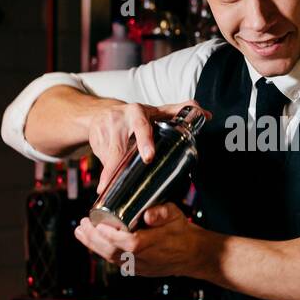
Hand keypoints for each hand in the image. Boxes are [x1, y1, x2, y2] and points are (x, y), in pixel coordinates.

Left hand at [74, 203, 217, 280]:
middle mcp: (144, 259)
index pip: (129, 242)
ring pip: (111, 258)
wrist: (193, 254)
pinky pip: (115, 261)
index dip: (111, 234)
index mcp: (154, 245)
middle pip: (113, 252)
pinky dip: (101, 251)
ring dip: (93, 246)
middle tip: (82, 224)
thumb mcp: (176, 215)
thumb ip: (162, 212)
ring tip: (81, 232)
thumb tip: (148, 214)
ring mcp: (139, 267)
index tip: (96, 223)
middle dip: (93, 239)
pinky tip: (92, 242)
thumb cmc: (183, 232)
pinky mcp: (136, 270)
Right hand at [89, 100, 209, 195]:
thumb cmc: (136, 115)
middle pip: (118, 148)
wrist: (101, 112)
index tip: (148, 157)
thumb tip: (206, 115)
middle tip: (111, 185)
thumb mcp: (156, 112)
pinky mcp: (93, 140)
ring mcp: (103, 130)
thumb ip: (180, 112)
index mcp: (137, 112)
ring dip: (110, 173)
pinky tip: (104, 185)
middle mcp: (118, 120)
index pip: (141, 126)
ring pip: (109, 157)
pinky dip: (105, 173)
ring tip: (107, 188)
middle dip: (115, 167)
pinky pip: (101, 160)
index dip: (145, 141)